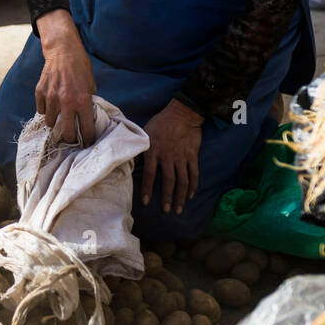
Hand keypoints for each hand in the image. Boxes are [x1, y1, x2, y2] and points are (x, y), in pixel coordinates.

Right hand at [35, 10, 96, 144]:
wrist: (63, 50)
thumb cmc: (80, 66)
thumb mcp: (91, 84)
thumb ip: (89, 100)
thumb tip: (88, 114)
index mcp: (82, 100)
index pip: (86, 128)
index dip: (88, 138)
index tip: (88, 143)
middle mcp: (66, 101)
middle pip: (67, 132)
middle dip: (71, 138)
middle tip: (72, 138)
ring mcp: (51, 97)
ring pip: (51, 123)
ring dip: (56, 123)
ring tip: (59, 120)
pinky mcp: (40, 92)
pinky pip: (41, 110)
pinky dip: (45, 110)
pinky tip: (50, 107)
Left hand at [141, 99, 202, 214]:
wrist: (182, 113)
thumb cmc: (161, 123)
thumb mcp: (145, 133)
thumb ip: (140, 149)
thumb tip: (131, 161)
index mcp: (154, 151)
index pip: (149, 174)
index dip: (147, 189)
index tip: (146, 202)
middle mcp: (168, 156)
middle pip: (168, 181)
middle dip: (167, 198)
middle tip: (166, 211)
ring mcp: (181, 157)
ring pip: (182, 181)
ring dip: (180, 196)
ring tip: (178, 209)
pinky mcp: (192, 156)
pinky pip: (194, 173)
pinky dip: (193, 185)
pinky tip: (190, 195)